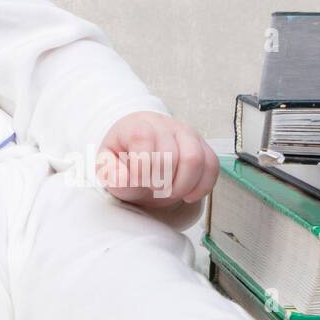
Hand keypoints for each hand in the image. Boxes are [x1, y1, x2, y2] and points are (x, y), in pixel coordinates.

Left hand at [96, 111, 217, 211]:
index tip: (138, 181)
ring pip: (195, 158)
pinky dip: (202, 186)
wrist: (140, 153)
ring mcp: (186, 133)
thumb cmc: (124, 160)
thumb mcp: (107, 167)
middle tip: (153, 190)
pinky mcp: (203, 147)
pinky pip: (212, 166)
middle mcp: (163, 124)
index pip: (143, 138)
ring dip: (183, 185)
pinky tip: (187, 195)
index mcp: (136, 125)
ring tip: (170, 192)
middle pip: (170, 154)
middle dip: (161, 181)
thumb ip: (111, 173)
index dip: (142, 165)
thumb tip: (125, 178)